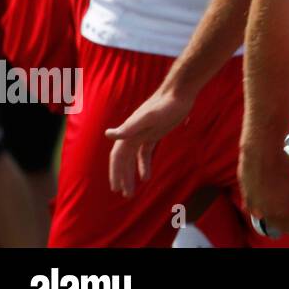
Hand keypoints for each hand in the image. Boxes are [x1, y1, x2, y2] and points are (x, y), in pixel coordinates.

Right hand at [105, 83, 196, 197]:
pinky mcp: (154, 134)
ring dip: (131, 175)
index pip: (118, 157)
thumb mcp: (149, 118)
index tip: (116, 188)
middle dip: (123, 178)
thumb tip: (108, 134)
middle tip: (126, 196)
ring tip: (132, 192)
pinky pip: (144, 153)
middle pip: (124, 161)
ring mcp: (143, 134)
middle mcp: (132, 135)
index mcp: (128, 133)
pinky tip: (146, 177)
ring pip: (133, 159)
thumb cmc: (166, 105)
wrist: (180, 93)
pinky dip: (143, 165)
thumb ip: (129, 127)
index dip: (115, 172)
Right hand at [239, 137, 288, 237]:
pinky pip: (254, 208)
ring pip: (266, 218)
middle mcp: (267, 214)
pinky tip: (266, 205)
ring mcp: (254, 206)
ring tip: (283, 214)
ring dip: (276, 218)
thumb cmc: (286, 166)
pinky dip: (262, 209)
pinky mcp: (245, 196)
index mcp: (284, 213)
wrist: (262, 153)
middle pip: (280, 226)